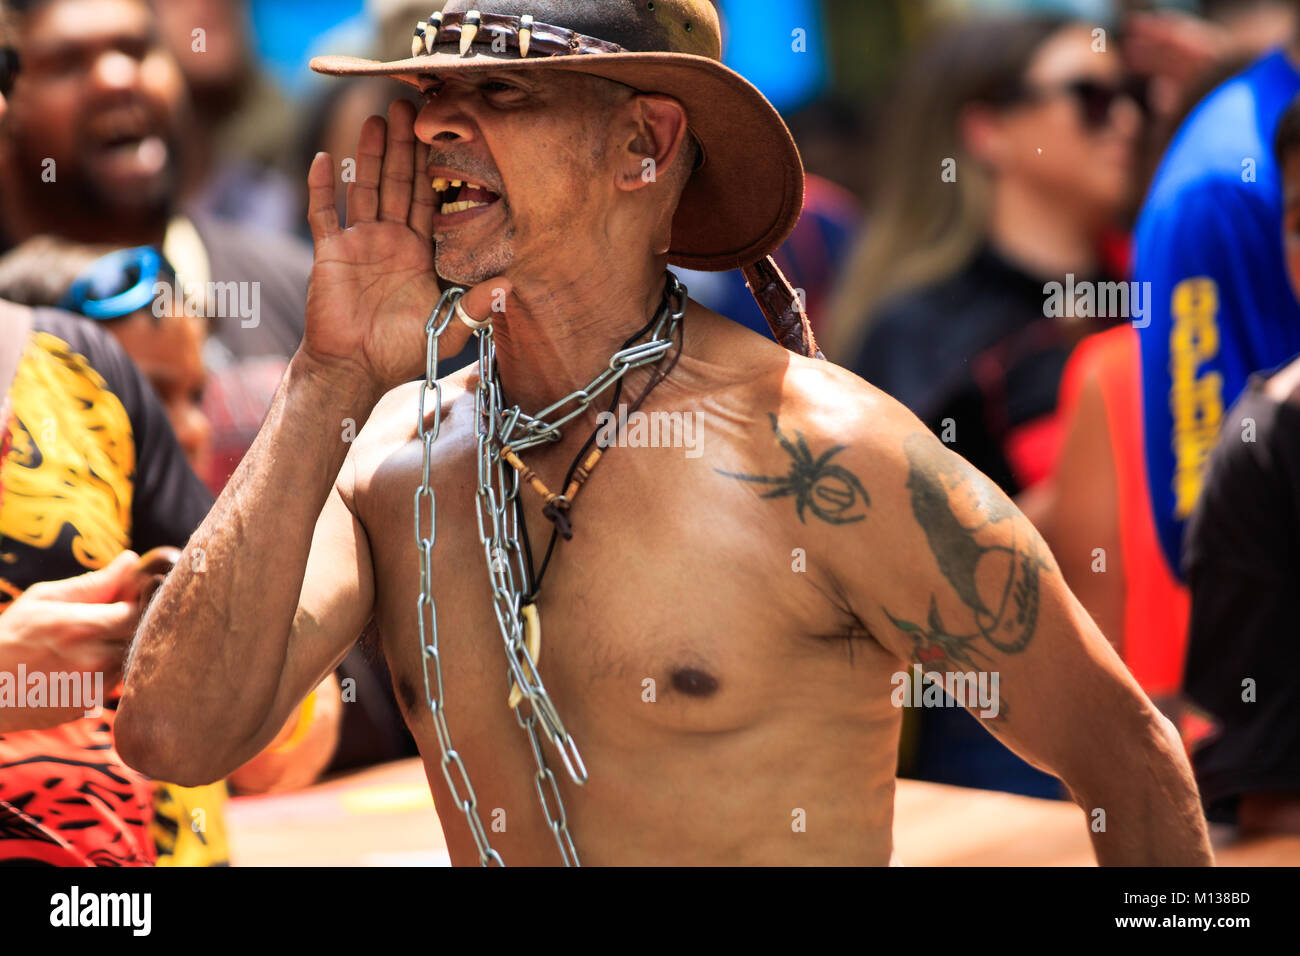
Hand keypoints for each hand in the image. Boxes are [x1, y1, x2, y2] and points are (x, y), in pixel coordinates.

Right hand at [0, 551, 142, 731]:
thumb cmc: (10, 635)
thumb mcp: (44, 598)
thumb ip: (94, 583)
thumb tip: (131, 560)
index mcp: (81, 627)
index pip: (140, 611)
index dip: (139, 601)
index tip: (127, 596)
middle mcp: (94, 660)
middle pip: (141, 636)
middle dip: (132, 623)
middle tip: (108, 616)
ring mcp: (94, 686)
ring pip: (130, 657)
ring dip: (119, 646)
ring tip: (85, 641)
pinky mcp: (91, 704)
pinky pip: (115, 679)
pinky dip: (107, 668)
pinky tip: (79, 662)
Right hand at [304, 99, 507, 392]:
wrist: (354, 369)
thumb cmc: (401, 352)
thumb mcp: (447, 329)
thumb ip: (476, 307)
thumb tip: (511, 287)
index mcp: (420, 252)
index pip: (430, 200)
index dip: (435, 168)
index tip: (444, 134)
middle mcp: (390, 240)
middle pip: (398, 184)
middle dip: (404, 146)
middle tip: (408, 106)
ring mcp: (358, 243)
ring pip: (364, 188)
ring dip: (369, 154)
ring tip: (375, 118)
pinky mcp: (329, 252)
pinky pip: (324, 213)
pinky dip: (322, 187)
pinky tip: (326, 158)